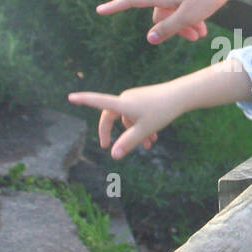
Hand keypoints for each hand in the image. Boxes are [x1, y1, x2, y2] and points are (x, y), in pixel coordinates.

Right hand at [66, 82, 184, 158]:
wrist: (181, 96)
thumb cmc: (162, 112)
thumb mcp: (144, 130)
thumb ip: (128, 143)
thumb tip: (113, 155)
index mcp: (123, 104)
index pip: (99, 102)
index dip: (84, 100)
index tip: (70, 97)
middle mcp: (125, 98)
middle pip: (110, 116)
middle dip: (110, 132)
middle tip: (103, 146)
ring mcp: (134, 98)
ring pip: (127, 118)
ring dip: (134, 133)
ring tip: (150, 146)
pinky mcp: (142, 99)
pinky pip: (135, 115)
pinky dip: (141, 127)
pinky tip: (153, 139)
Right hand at [94, 0, 232, 44]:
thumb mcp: (188, 17)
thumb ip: (168, 29)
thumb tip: (150, 38)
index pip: (132, 0)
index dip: (115, 6)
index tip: (99, 10)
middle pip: (160, 14)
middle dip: (173, 28)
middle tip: (196, 38)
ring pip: (174, 11)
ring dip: (185, 25)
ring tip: (202, 34)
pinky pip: (183, 5)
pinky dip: (191, 16)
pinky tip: (204, 25)